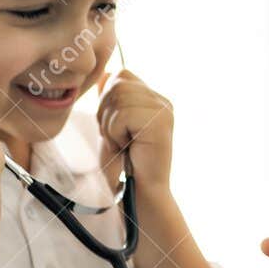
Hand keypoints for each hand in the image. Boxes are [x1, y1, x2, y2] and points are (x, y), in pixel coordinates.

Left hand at [97, 68, 173, 189]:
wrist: (142, 192)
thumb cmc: (125, 163)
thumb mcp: (112, 126)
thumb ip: (111, 101)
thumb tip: (104, 75)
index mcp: (153, 98)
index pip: (120, 75)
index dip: (106, 99)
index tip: (114, 128)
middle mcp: (162, 100)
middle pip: (117, 83)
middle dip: (106, 113)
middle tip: (118, 138)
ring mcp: (163, 109)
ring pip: (118, 98)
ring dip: (111, 126)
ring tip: (124, 143)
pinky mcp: (160, 121)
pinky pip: (122, 115)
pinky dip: (116, 134)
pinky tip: (129, 147)